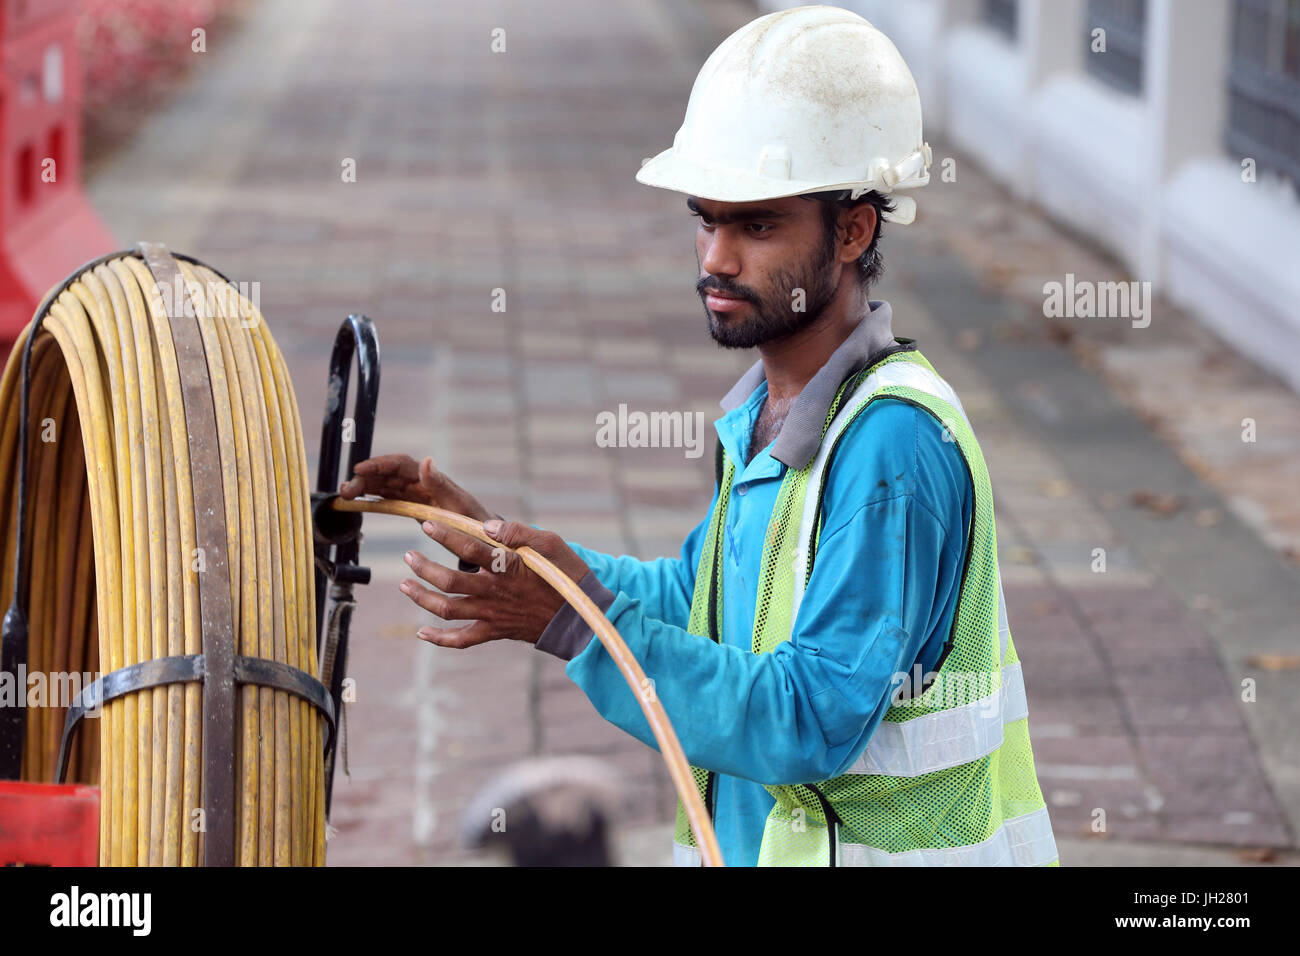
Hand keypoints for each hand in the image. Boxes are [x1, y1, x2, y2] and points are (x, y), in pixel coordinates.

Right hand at [339, 453, 491, 522]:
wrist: (484, 538)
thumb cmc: (475, 520)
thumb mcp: (459, 504)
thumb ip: (441, 484)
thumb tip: (427, 459)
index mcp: (430, 479)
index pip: (401, 464)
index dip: (379, 465)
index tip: (359, 470)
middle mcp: (421, 483)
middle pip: (387, 474)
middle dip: (364, 478)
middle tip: (345, 490)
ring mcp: (415, 494)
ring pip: (384, 485)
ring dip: (364, 487)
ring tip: (345, 496)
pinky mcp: (412, 506)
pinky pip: (388, 498)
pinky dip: (372, 498)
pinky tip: (357, 501)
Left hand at [399, 518, 590, 648]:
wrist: (579, 618)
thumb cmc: (567, 575)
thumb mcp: (550, 544)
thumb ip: (518, 532)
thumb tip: (486, 525)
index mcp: (508, 567)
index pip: (470, 548)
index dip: (446, 536)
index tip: (428, 525)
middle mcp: (495, 592)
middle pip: (450, 581)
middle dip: (424, 568)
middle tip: (408, 556)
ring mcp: (492, 614)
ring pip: (448, 609)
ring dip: (422, 598)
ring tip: (404, 585)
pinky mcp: (494, 631)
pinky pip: (462, 640)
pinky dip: (440, 639)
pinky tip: (422, 633)